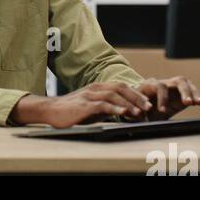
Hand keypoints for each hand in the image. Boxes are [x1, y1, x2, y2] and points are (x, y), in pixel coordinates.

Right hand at [11, 82, 153, 128]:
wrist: (50, 110)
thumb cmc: (71, 111)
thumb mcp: (92, 107)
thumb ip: (107, 107)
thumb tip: (125, 113)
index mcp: (98, 88)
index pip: (121, 86)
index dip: (136, 94)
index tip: (147, 103)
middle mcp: (95, 89)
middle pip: (121, 88)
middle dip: (137, 97)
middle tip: (149, 107)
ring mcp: (89, 96)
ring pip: (114, 95)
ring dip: (129, 103)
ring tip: (141, 112)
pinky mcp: (84, 105)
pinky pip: (102, 105)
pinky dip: (115, 108)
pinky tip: (124, 112)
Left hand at [132, 76, 199, 120]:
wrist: (144, 109)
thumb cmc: (139, 108)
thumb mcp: (136, 110)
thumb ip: (136, 112)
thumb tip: (138, 115)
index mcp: (151, 85)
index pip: (159, 86)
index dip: (162, 98)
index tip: (163, 111)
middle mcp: (166, 83)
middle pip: (178, 81)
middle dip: (183, 91)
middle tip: (186, 103)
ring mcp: (177, 88)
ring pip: (189, 85)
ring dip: (194, 94)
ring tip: (198, 104)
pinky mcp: (185, 96)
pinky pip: (196, 96)